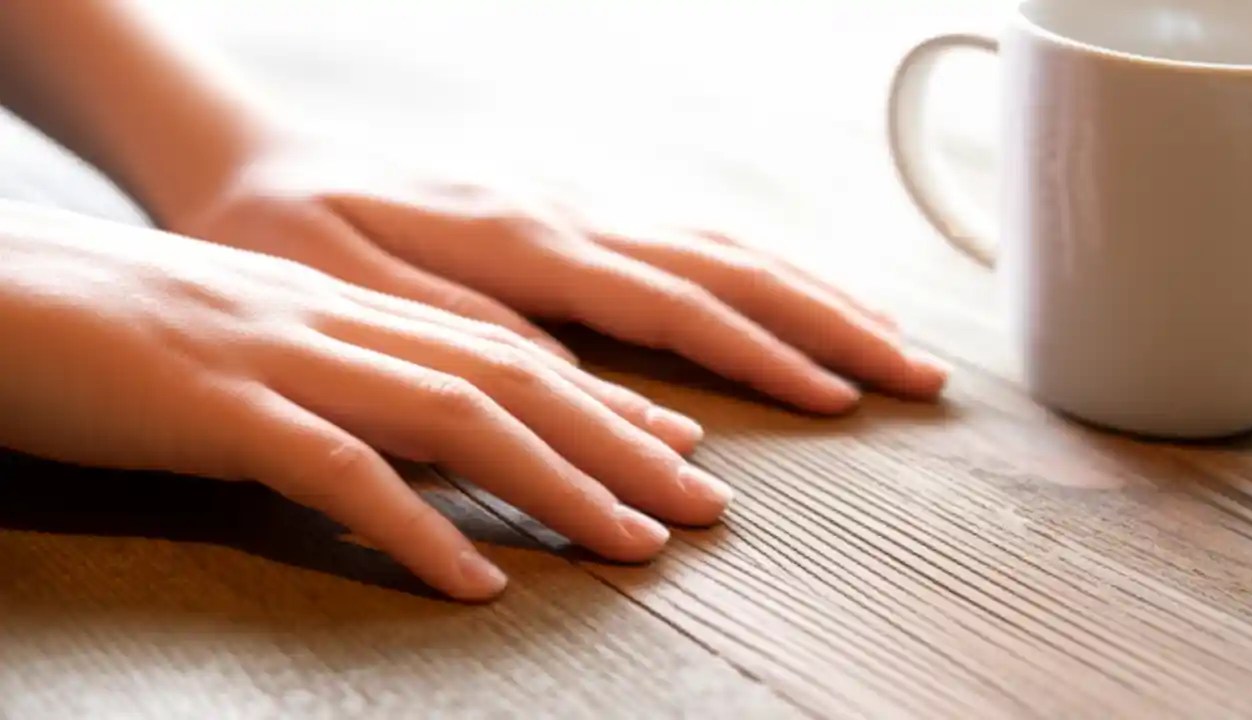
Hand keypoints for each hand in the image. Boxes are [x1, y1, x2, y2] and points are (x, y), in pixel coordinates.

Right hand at [0, 201, 726, 600]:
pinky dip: (417, 529)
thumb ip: (352, 377)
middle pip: (515, 379)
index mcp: (355, 307)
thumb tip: (430, 438)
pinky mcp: (217, 408)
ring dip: (558, 486)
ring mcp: (284, 359)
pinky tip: (475, 583)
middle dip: (621, 446)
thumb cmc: (123, 327)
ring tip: (632, 545)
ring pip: (456, 417)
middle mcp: (341, 323)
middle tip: (700, 507)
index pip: (511, 351)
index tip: (677, 448)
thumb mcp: (262, 341)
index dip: (605, 403)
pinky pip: (338, 472)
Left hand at [174, 140, 948, 414]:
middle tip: (917, 373)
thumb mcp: (354, 296)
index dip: (763, 355)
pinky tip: (783, 295)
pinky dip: (751, 271)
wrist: (251, 160)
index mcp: (521, 238)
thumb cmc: (287, 234)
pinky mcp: (561, 211)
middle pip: (727, 264)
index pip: (674, 303)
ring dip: (809, 291)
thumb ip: (477, 341)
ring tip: (884, 336)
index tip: (840, 402)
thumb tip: (595, 399)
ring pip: (717, 243)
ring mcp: (569, 203)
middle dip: (830, 322)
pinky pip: (679, 237)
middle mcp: (563, 211)